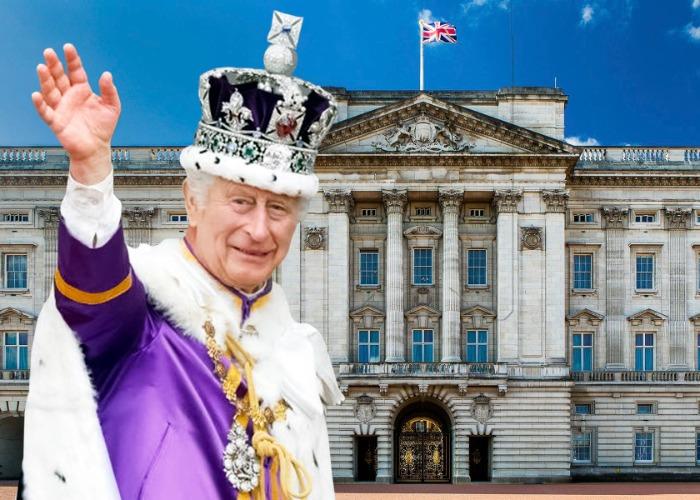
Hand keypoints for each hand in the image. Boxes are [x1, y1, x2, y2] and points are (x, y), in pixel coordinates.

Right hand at [31, 43, 120, 183]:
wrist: (97, 148)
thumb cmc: (104, 127)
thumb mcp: (112, 106)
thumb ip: (110, 90)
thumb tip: (106, 74)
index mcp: (82, 90)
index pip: (76, 71)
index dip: (72, 60)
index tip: (68, 47)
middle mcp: (69, 96)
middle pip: (59, 77)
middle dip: (54, 65)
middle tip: (49, 52)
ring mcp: (61, 107)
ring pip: (50, 90)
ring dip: (45, 79)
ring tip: (42, 67)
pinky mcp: (56, 121)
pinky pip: (46, 112)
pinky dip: (40, 104)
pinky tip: (37, 95)